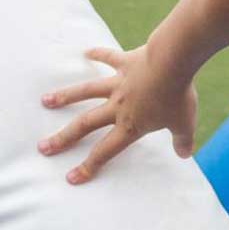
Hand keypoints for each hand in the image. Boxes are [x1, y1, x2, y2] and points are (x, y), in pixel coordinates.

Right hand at [37, 40, 197, 184]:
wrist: (174, 61)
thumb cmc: (179, 95)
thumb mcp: (185, 124)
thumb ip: (182, 141)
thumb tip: (185, 154)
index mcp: (130, 125)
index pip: (106, 151)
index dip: (88, 166)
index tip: (71, 177)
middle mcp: (118, 106)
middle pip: (85, 125)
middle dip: (63, 138)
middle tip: (43, 147)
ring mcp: (118, 83)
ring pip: (86, 91)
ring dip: (65, 96)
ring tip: (46, 100)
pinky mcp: (124, 62)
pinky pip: (108, 58)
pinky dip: (97, 54)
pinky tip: (85, 52)